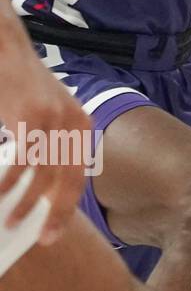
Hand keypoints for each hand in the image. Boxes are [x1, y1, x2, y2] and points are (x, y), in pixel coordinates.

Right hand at [0, 56, 92, 244]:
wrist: (7, 51)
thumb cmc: (20, 88)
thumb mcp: (45, 117)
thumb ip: (49, 146)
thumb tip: (40, 187)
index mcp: (82, 126)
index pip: (79, 175)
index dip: (68, 206)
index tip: (55, 232)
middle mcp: (76, 123)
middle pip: (69, 180)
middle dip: (57, 213)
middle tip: (44, 239)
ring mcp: (56, 119)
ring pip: (46, 174)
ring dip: (28, 203)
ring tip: (11, 221)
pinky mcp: (33, 115)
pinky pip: (24, 158)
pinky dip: (11, 180)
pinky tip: (0, 194)